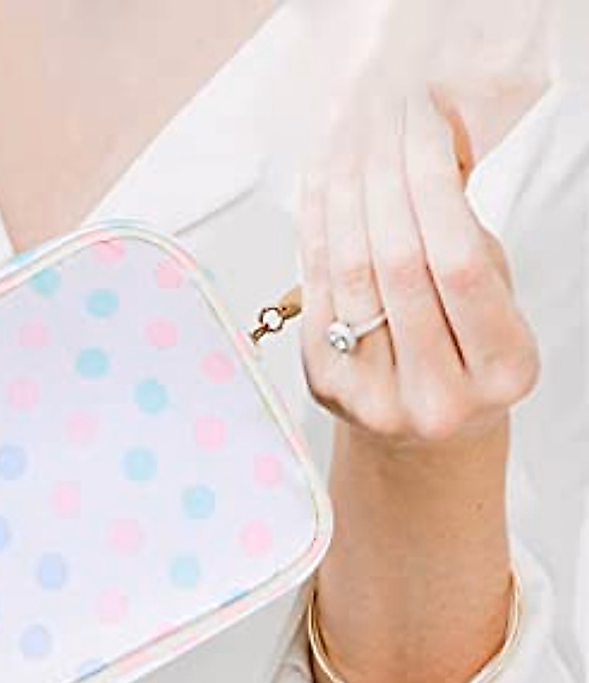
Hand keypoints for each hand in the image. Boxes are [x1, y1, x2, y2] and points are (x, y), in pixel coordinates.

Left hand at [298, 85, 539, 451]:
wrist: (423, 434)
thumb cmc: (464, 355)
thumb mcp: (493, 301)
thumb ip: (467, 237)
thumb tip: (432, 140)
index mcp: (501, 371)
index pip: (460, 264)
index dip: (433, 182)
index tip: (422, 120)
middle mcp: (437, 395)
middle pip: (398, 263)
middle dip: (387, 174)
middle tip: (381, 114)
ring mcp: (374, 398)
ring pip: (350, 273)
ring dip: (347, 190)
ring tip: (350, 134)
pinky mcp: (325, 388)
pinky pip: (316, 290)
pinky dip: (317, 227)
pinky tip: (324, 182)